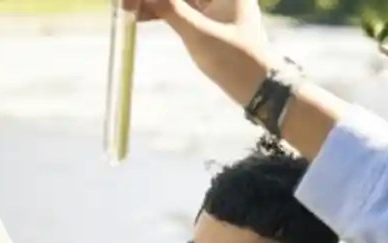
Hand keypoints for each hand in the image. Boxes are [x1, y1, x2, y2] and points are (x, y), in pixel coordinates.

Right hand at [137, 0, 270, 83]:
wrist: (261, 90)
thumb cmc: (236, 61)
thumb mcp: (198, 33)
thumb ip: (168, 8)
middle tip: (126, 3)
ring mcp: (215, 5)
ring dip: (154, 2)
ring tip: (126, 8)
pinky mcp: (209, 20)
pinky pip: (180, 8)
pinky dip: (161, 11)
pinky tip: (138, 16)